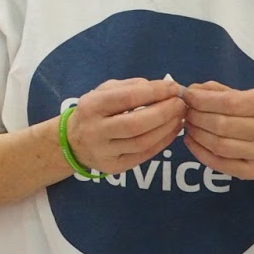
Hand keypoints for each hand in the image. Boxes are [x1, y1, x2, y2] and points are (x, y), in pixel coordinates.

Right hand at [65, 78, 186, 175]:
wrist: (72, 142)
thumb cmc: (94, 111)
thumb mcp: (104, 91)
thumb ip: (130, 86)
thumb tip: (162, 88)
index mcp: (91, 106)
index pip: (127, 98)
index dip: (155, 92)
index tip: (174, 88)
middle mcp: (95, 130)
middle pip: (136, 123)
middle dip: (164, 112)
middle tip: (181, 104)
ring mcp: (104, 152)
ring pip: (142, 142)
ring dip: (167, 128)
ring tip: (180, 117)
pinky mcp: (114, 166)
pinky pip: (144, 155)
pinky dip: (163, 142)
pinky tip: (173, 131)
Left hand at [181, 81, 253, 183]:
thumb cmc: (253, 117)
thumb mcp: (241, 97)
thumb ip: (215, 91)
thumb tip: (190, 91)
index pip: (230, 102)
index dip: (203, 100)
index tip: (186, 97)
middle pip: (222, 124)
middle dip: (197, 117)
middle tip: (185, 113)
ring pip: (220, 145)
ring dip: (197, 134)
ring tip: (188, 126)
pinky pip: (220, 164)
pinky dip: (199, 152)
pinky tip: (191, 141)